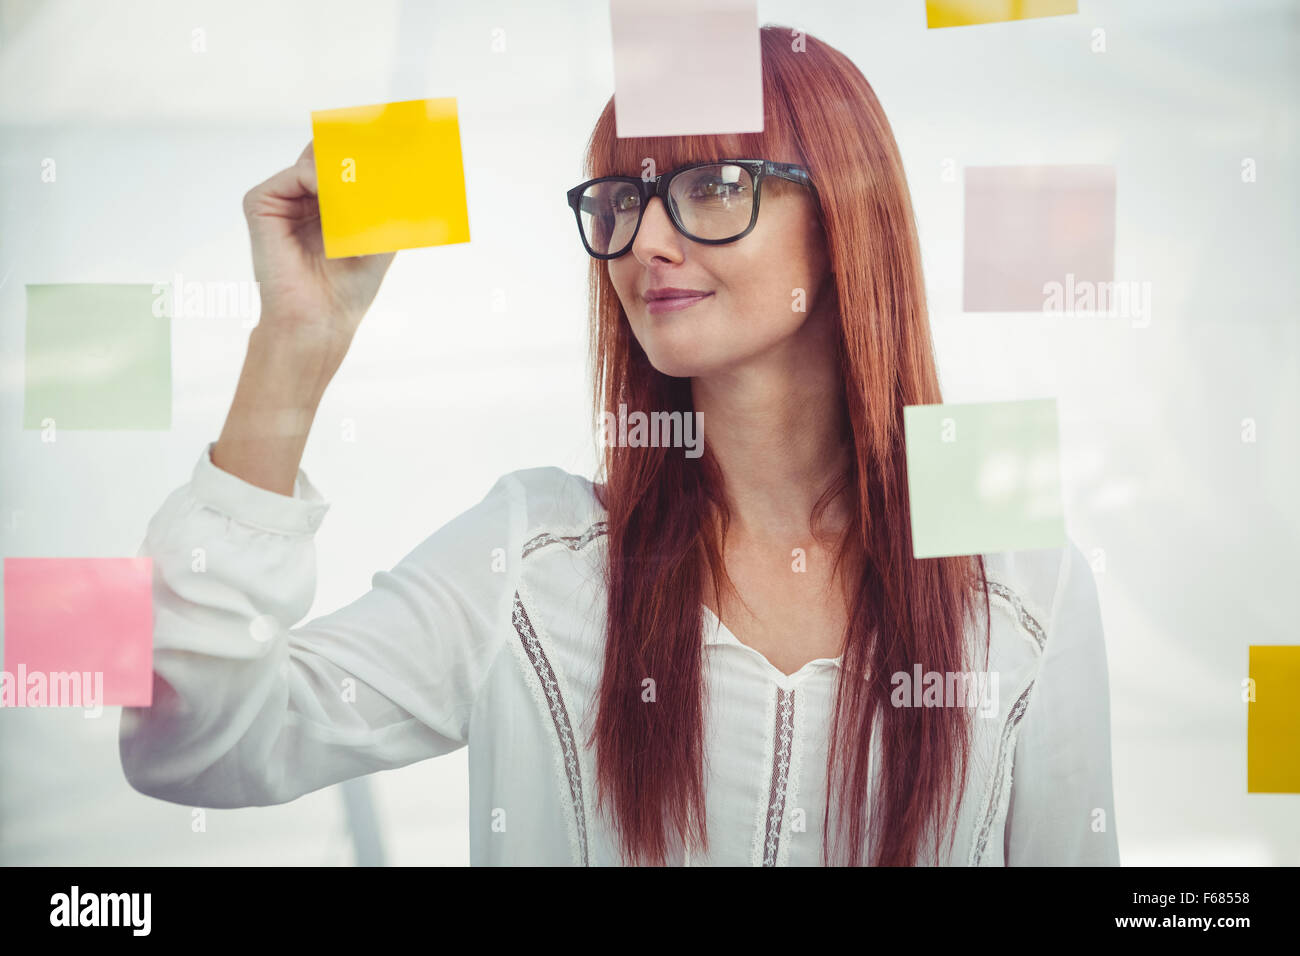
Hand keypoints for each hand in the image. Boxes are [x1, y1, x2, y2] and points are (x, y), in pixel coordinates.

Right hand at [242, 142, 394, 357]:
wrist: (319, 319)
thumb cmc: (347, 289)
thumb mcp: (378, 240)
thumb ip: (385, 206)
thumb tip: (406, 174)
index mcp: (329, 206)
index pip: (346, 164)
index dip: (368, 152)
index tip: (398, 139)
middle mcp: (304, 198)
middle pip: (328, 155)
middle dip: (358, 150)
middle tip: (388, 142)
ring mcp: (283, 199)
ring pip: (316, 162)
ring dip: (345, 170)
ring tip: (368, 185)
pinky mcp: (262, 203)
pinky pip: (296, 174)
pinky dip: (321, 180)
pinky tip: (338, 198)